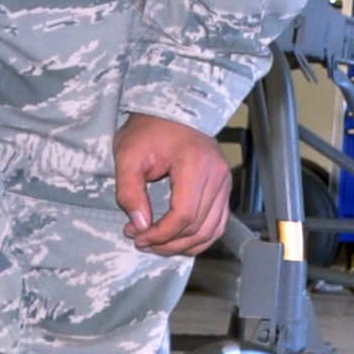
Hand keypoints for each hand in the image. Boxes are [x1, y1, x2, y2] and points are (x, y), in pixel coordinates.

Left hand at [113, 112, 233, 257]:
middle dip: (167, 242)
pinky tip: (178, 239)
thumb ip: (129, 192)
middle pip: (197, 226)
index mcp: (196, 166)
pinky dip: (200, 237)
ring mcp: (225, 183)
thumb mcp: (128, 156)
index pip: (183, 215)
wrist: (174, 109)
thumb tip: (140, 225)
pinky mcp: (224, 187)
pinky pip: (218, 222)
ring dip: (183, 244)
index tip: (136, 235)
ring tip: (157, 242)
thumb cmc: (149, 129)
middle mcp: (217, 176)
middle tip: (140, 239)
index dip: (160, 234)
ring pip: (211, 230)